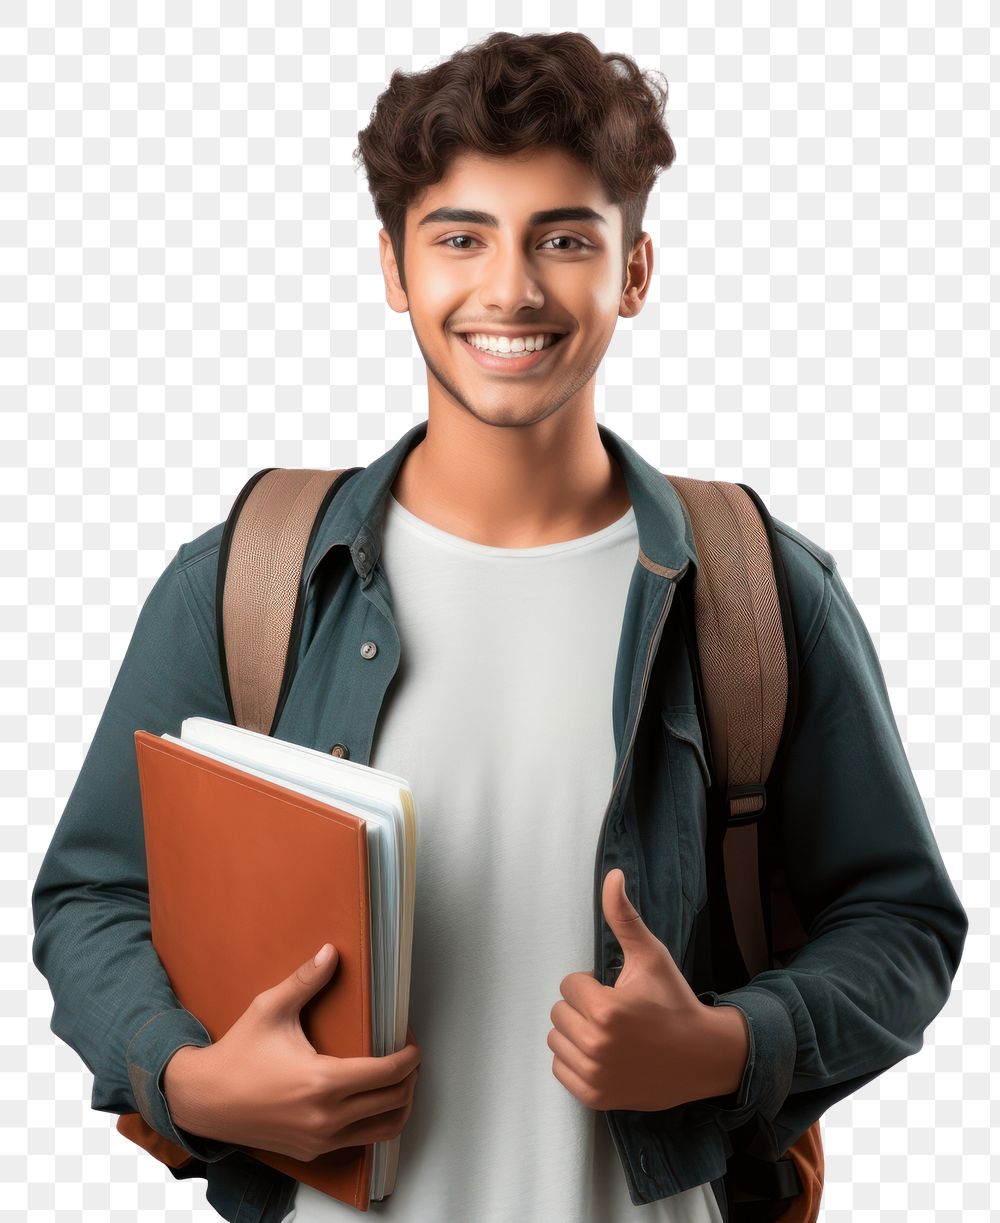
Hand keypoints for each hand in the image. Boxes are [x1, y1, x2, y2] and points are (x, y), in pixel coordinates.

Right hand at [162, 944, 421, 1161]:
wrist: (204, 1100)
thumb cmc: (237, 1054)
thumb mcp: (270, 1009)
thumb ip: (306, 980)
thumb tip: (332, 952)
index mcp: (321, 1082)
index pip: (387, 1074)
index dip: (409, 1057)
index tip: (411, 1041)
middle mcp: (325, 1117)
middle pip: (394, 1102)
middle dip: (410, 1077)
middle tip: (409, 1056)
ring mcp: (319, 1140)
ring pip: (384, 1129)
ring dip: (400, 1105)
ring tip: (400, 1080)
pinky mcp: (312, 1151)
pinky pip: (360, 1141)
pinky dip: (377, 1122)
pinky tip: (372, 1100)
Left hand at [547, 869, 748, 1111]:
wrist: (701, 1056)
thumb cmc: (673, 1002)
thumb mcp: (650, 956)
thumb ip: (623, 916)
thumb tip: (612, 875)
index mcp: (605, 1010)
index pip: (569, 985)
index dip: (592, 984)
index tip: (617, 992)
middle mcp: (596, 1045)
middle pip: (559, 1013)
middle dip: (582, 1007)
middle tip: (615, 1013)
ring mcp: (594, 1075)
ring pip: (557, 1039)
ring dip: (576, 1033)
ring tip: (610, 1033)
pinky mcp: (594, 1097)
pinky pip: (560, 1069)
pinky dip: (576, 1060)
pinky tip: (604, 1054)